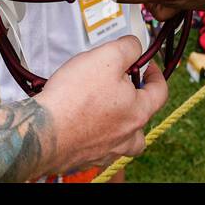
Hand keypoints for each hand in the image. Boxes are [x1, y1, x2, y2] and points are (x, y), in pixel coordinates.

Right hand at [35, 35, 168, 174]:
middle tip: (122, 87)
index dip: (156, 74)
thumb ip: (128, 49)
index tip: (148, 66)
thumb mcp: (107, 57)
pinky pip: (97, 146)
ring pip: (122, 139)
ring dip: (118, 124)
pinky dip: (94, 133)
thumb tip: (135, 46)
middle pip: (142, 120)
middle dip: (136, 101)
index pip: (160, 92)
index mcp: (137, 112)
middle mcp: (126, 136)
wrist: (43, 132)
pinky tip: (81, 121)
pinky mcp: (85, 157)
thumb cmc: (75, 97)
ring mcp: (106, 150)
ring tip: (104, 108)